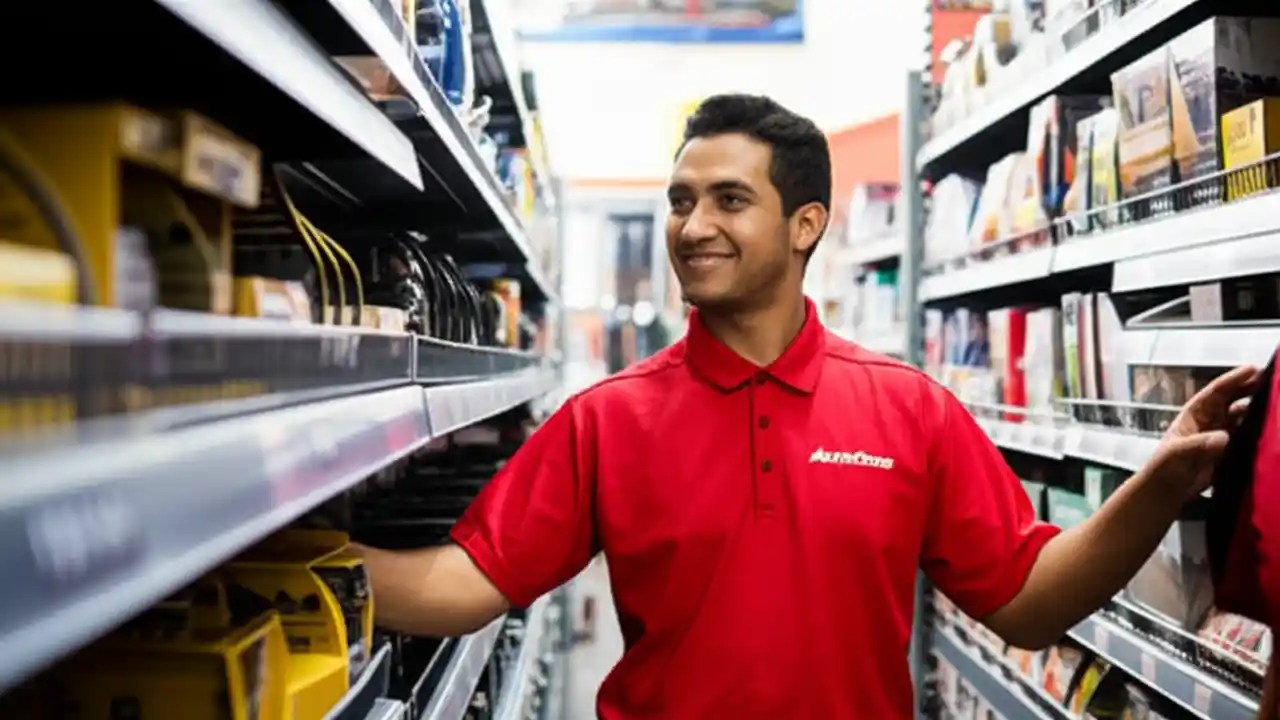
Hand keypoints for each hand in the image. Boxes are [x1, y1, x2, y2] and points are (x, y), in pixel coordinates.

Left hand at [1145, 365, 1260, 499]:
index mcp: (1195, 413)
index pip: (1217, 391)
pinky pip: (1246, 434)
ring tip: (1277, 402)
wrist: (1168, 490)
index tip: (1253, 369)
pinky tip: (1272, 427)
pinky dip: (1258, 430)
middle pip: (1233, 398)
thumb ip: (1199, 444)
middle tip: (1273, 380)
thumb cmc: (1166, 467)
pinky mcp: (1229, 449)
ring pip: (1242, 415)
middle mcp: (1210, 419)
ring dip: (1258, 408)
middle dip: (1251, 387)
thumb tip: (1224, 437)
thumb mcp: (1179, 453)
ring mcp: (1220, 433)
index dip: (1234, 379)